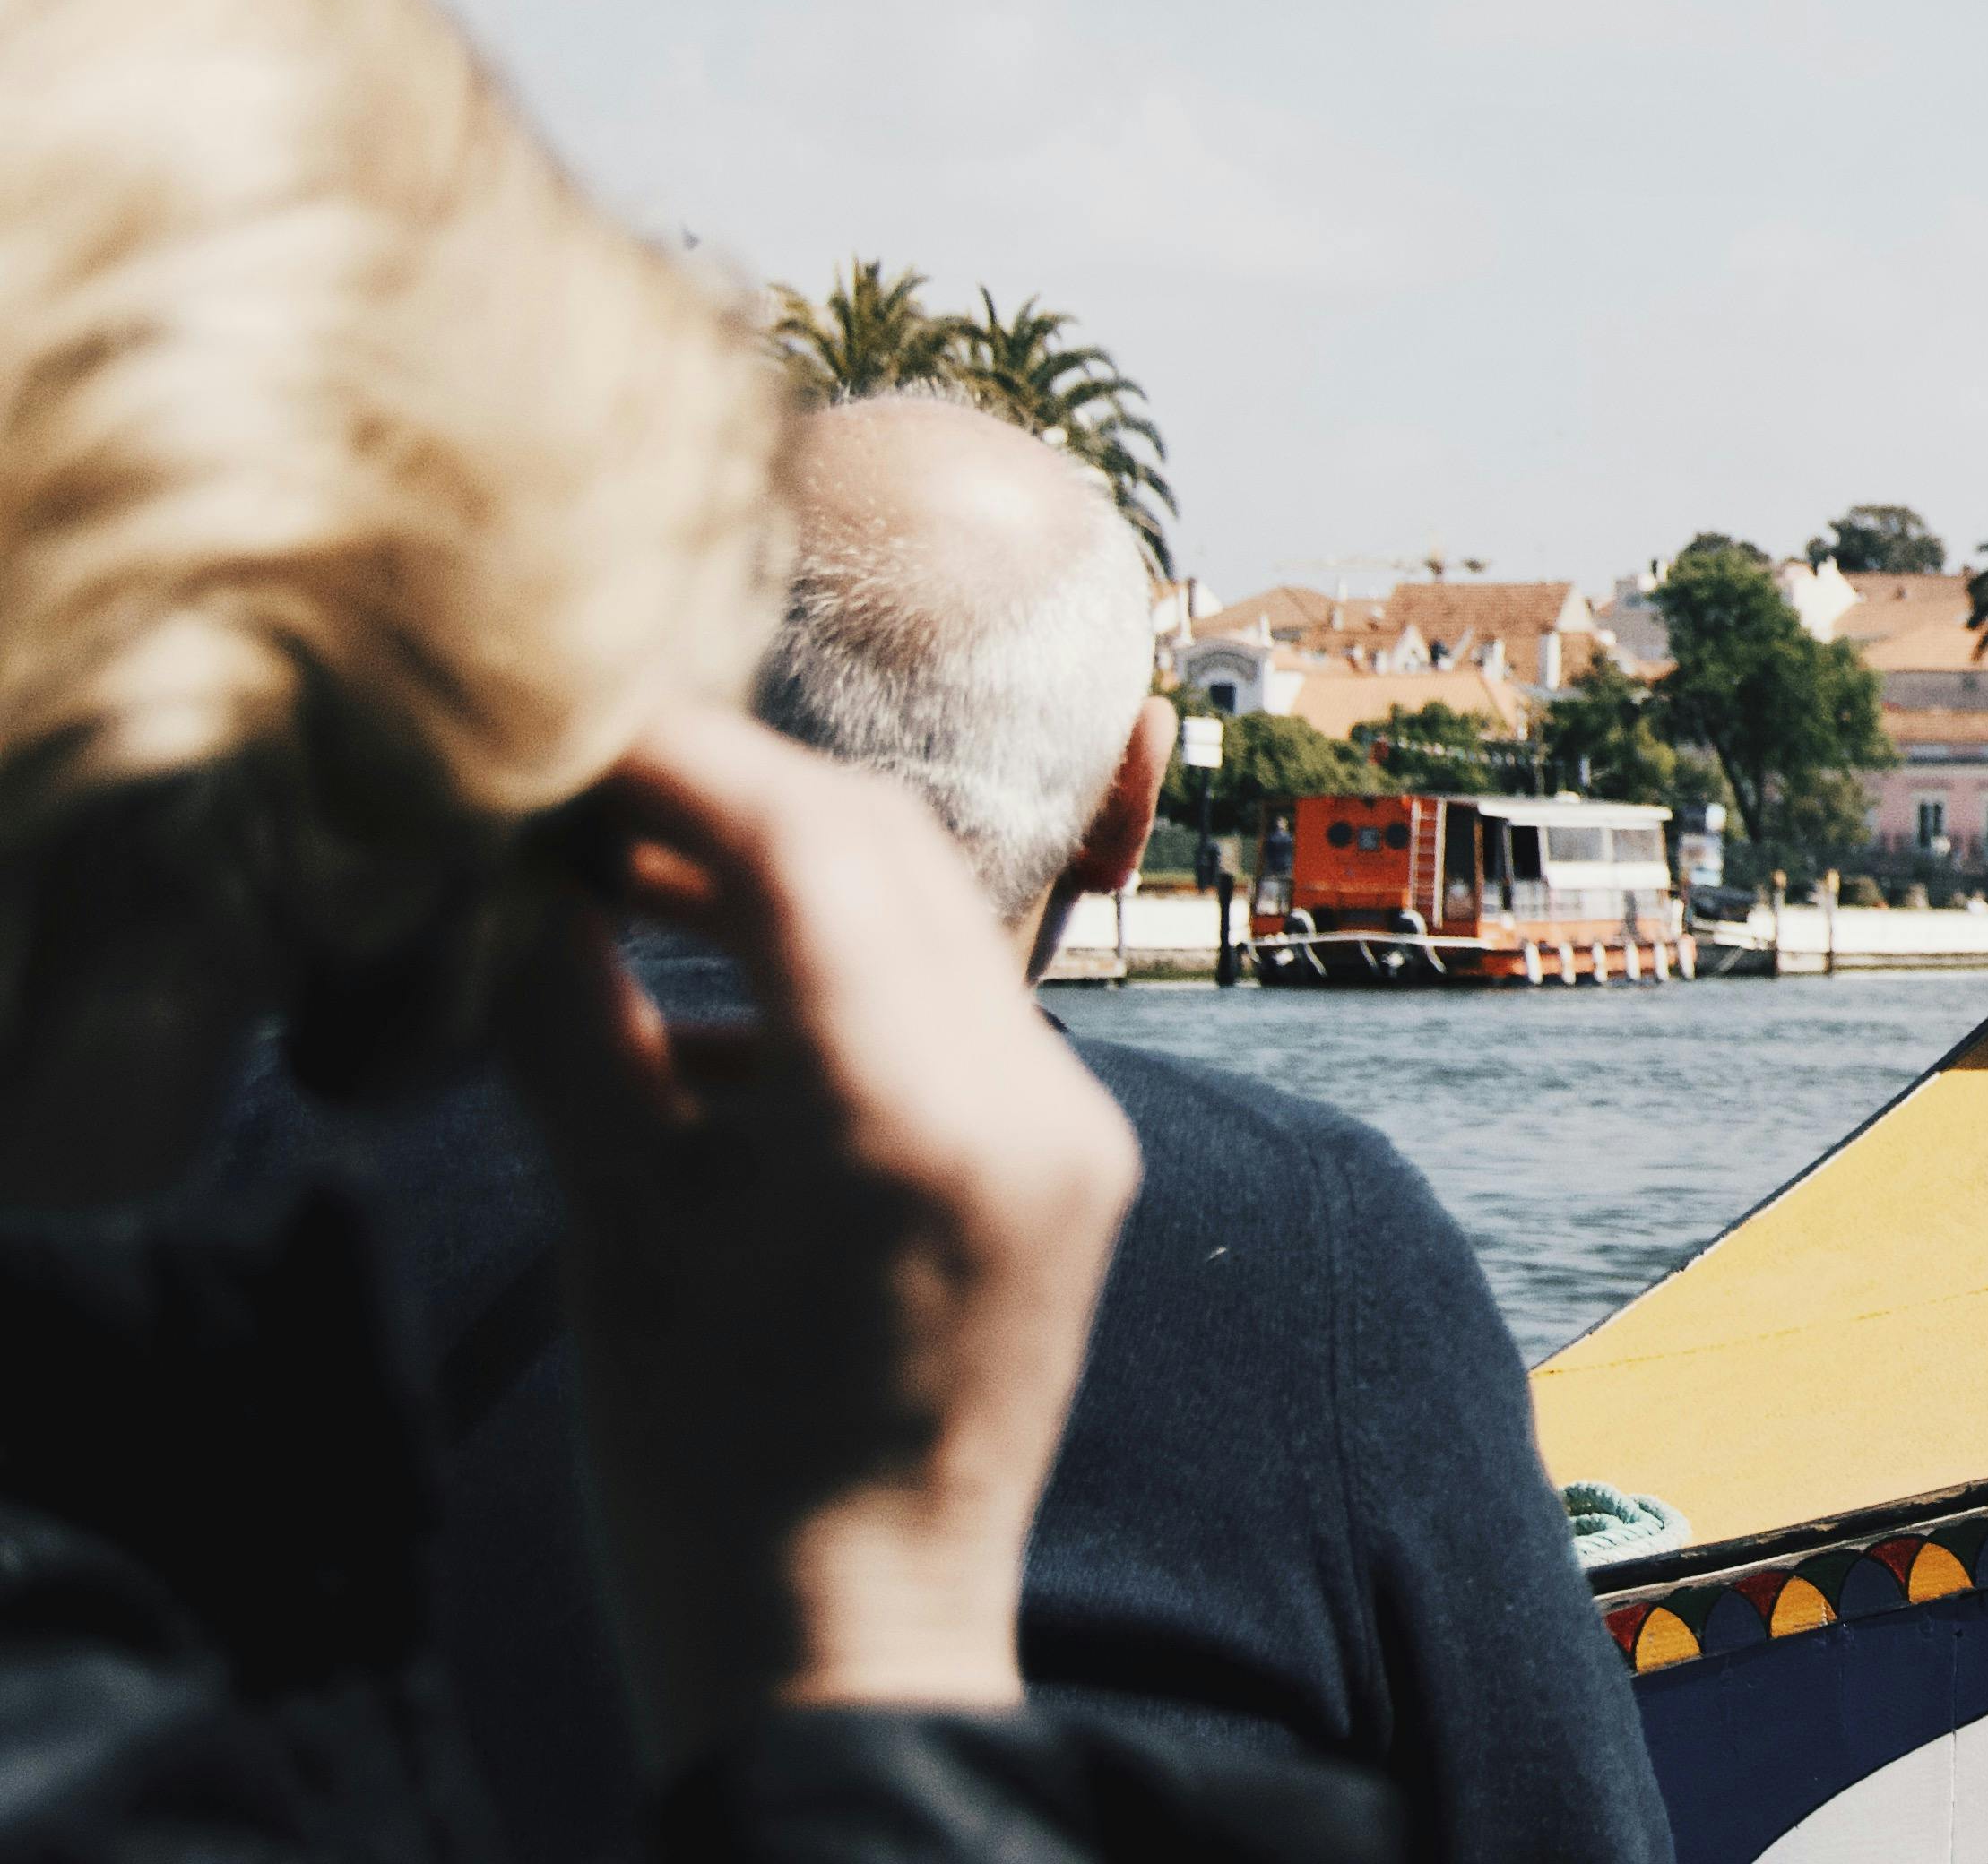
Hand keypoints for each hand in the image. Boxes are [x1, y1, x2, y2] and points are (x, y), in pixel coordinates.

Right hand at [503, 705, 1139, 1754]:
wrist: (854, 1653)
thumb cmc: (705, 1480)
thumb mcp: (612, 1239)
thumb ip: (573, 1031)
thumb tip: (511, 872)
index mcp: (911, 1119)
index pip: (805, 843)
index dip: (677, 764)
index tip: (565, 734)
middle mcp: (1030, 1100)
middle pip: (886, 851)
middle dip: (730, 802)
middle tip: (578, 796)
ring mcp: (1072, 1129)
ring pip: (928, 916)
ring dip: (782, 881)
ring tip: (616, 895)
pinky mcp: (1075, 1162)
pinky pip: (958, 1008)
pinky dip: (839, 976)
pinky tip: (711, 1023)